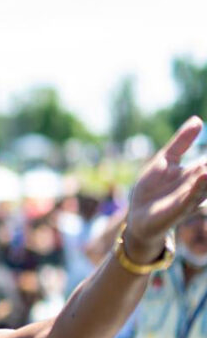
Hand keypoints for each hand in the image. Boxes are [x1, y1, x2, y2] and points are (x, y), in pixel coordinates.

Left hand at [125, 116, 206, 261]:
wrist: (138, 217)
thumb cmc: (152, 188)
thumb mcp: (164, 160)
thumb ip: (181, 142)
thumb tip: (198, 120)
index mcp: (197, 172)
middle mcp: (198, 184)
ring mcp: (189, 197)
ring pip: (206, 184)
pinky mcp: (178, 209)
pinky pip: (191, 198)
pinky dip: (198, 188)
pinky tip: (204, 176)